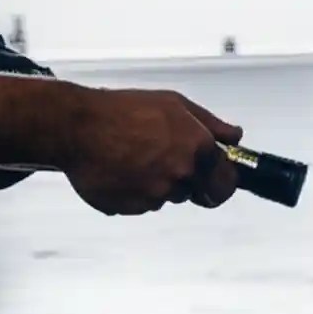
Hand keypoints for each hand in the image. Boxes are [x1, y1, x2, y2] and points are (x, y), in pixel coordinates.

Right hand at [64, 88, 242, 214]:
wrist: (77, 127)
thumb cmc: (124, 110)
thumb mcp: (175, 104)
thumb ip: (211, 124)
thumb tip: (235, 136)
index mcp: (197, 149)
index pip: (228, 182)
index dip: (222, 178)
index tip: (217, 176)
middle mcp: (180, 176)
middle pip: (200, 193)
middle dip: (193, 182)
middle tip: (170, 162)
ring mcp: (155, 195)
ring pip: (169, 197)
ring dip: (160, 183)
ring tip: (137, 157)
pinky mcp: (130, 209)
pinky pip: (142, 205)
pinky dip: (136, 191)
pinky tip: (123, 169)